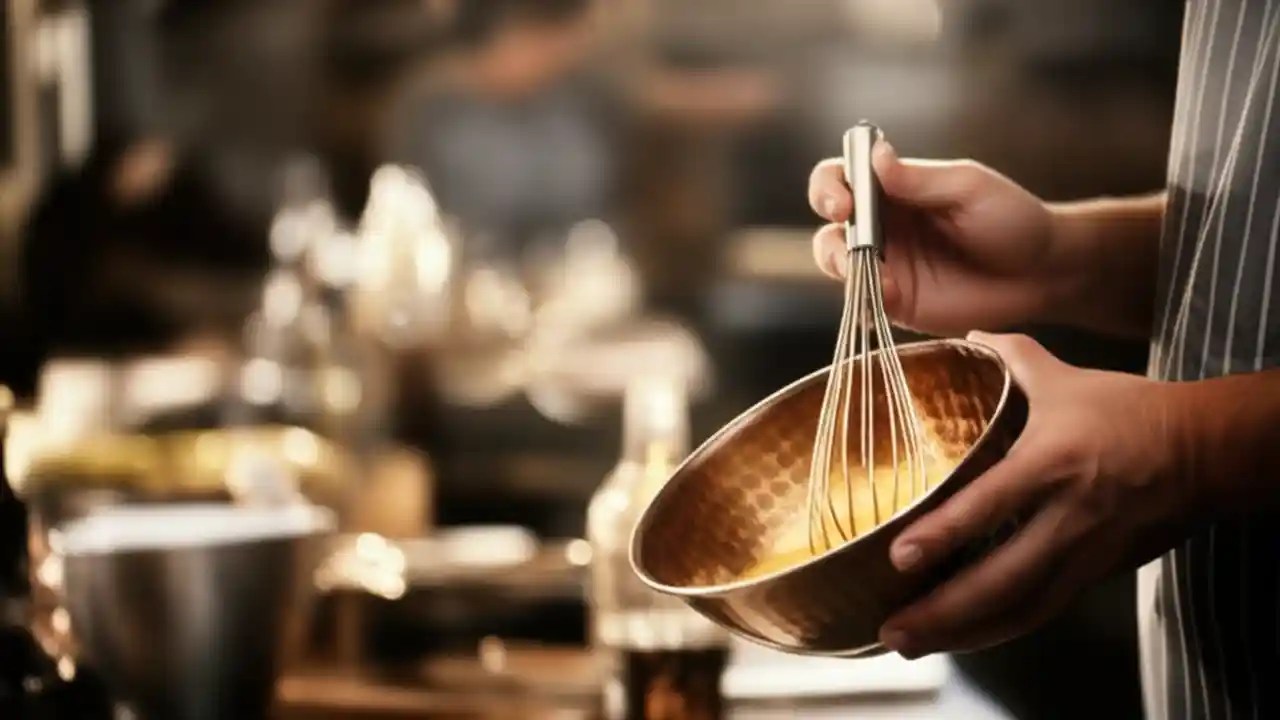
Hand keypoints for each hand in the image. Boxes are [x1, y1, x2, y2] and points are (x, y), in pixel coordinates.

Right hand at [809, 145, 1060, 334]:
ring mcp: (885, 265)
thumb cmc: (1012, 219)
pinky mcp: (895, 302)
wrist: (1042, 272)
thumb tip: (875, 156)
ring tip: (876, 270)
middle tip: (847, 227)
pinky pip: (863, 300)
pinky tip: (893, 294)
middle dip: (828, 225)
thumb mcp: (969, 188)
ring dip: (842, 263)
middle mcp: (881, 225)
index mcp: (893, 188)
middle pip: (828, 221)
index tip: (843, 198)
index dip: (830, 185)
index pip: (841, 177)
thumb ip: (920, 178)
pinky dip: (867, 297)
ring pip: (836, 261)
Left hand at [877, 332, 1197, 657]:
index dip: (945, 534)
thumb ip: (1012, 357)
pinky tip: (962, 636)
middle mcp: (1067, 517)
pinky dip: (999, 628)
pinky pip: (1042, 610)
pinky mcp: (1096, 575)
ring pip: (1022, 609)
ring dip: (965, 633)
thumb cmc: (1132, 413)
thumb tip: (970, 336)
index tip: (899, 557)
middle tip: (892, 630)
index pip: (991, 504)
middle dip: (943, 612)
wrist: (1207, 453)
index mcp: (1052, 463)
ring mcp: (1085, 554)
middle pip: (1002, 579)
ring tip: (912, 643)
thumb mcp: (1068, 379)